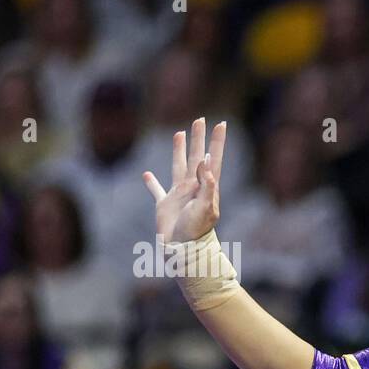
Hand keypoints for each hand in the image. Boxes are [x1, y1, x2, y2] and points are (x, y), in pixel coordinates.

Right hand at [141, 117, 226, 243]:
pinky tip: (146, 175)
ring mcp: (179, 195)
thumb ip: (207, 185)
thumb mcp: (205, 207)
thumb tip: (205, 161)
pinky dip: (151, 183)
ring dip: (179, 150)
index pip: (212, 159)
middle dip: (198, 138)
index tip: (222, 124)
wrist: (184, 249)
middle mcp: (193, 187)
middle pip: (196, 156)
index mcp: (205, 187)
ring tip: (179, 134)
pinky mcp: (165, 205)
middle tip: (200, 119)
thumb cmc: (197, 231)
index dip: (217, 142)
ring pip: (178, 165)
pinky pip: (157, 191)